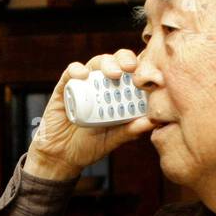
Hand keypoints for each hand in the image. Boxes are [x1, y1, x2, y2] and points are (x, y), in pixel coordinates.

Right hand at [26, 50, 154, 179]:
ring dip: (106, 63)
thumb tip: (153, 121)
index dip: (141, 67)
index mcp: (118, 94)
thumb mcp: (113, 139)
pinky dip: (77, 70)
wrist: (62, 156)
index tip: (148, 73)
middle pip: (116, 61)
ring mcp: (84, 84)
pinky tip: (83, 76)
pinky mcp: (65, 87)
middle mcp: (102, 85)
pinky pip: (70, 72)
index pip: (132, 73)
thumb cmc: (89, 146)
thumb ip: (131, 130)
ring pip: (96, 62)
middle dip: (125, 60)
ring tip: (113, 74)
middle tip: (130, 69)